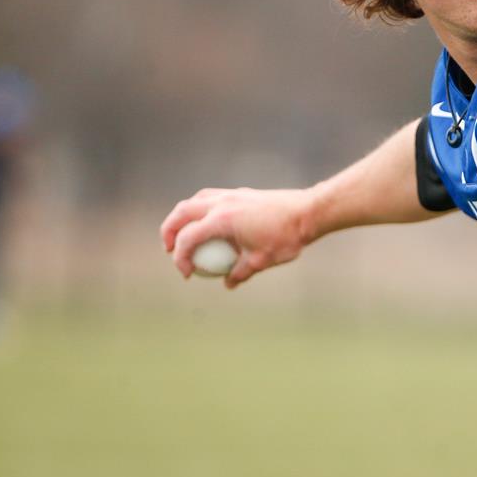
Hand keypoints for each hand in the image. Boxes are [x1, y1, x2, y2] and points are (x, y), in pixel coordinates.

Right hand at [160, 187, 315, 288]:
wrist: (308, 211)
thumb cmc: (286, 237)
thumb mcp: (262, 261)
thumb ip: (241, 272)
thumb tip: (228, 283)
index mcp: (222, 220)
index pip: (188, 238)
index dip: (181, 258)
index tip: (187, 274)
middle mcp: (221, 202)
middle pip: (181, 213)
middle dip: (168, 232)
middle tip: (169, 251)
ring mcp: (230, 194)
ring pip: (193, 201)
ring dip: (182, 217)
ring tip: (182, 235)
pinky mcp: (239, 192)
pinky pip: (209, 197)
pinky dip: (199, 209)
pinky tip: (207, 224)